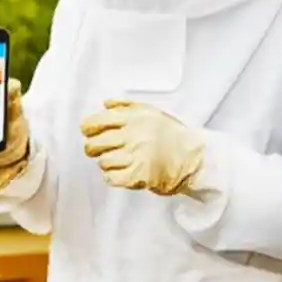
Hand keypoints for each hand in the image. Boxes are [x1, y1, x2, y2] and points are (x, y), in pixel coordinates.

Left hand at [80, 99, 205, 195]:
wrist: (194, 158)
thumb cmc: (172, 135)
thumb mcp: (151, 112)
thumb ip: (125, 106)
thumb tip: (105, 103)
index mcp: (132, 118)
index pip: (95, 121)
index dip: (88, 128)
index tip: (90, 132)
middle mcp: (132, 136)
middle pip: (93, 144)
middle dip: (93, 148)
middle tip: (101, 149)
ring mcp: (134, 156)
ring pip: (102, 161)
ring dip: (107, 163)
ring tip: (118, 161)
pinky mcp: (138, 176)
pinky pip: (110, 178)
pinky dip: (112, 176)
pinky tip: (120, 172)